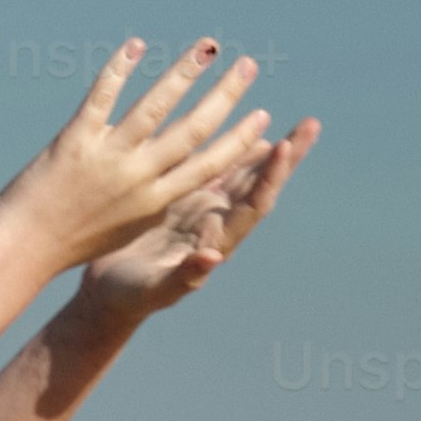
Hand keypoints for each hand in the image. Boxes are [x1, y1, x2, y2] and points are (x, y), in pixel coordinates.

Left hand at [0, 38, 286, 270]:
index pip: (210, 165)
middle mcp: (138, 178)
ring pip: (155, 107)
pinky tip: (136, 45)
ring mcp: (107, 158)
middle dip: (226, 95)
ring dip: (185, 72)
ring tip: (208, 47)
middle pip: (194, 130)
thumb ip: (154, 197)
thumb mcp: (126, 226)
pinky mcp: (74, 142)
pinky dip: (119, 68)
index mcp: (155, 201)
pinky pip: (102, 97)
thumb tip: (178, 176)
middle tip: (248, 65)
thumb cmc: (73, 241)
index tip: (261, 116)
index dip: (239, 139)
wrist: (21, 250)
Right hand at [65, 120, 317, 327]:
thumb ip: (183, 276)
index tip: (283, 146)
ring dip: (267, 149)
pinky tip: (242, 127)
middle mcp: (218, 222)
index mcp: (217, 242)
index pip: (252, 206)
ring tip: (295, 123)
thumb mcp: (154, 289)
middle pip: (259, 184)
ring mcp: (203, 209)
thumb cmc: (129, 296)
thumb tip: (212, 259)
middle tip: (312, 125)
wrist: (108, 293)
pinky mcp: (183, 200)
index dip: (269, 177)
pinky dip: (228, 147)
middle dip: (287, 156)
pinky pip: (211, 169)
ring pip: (242, 173)